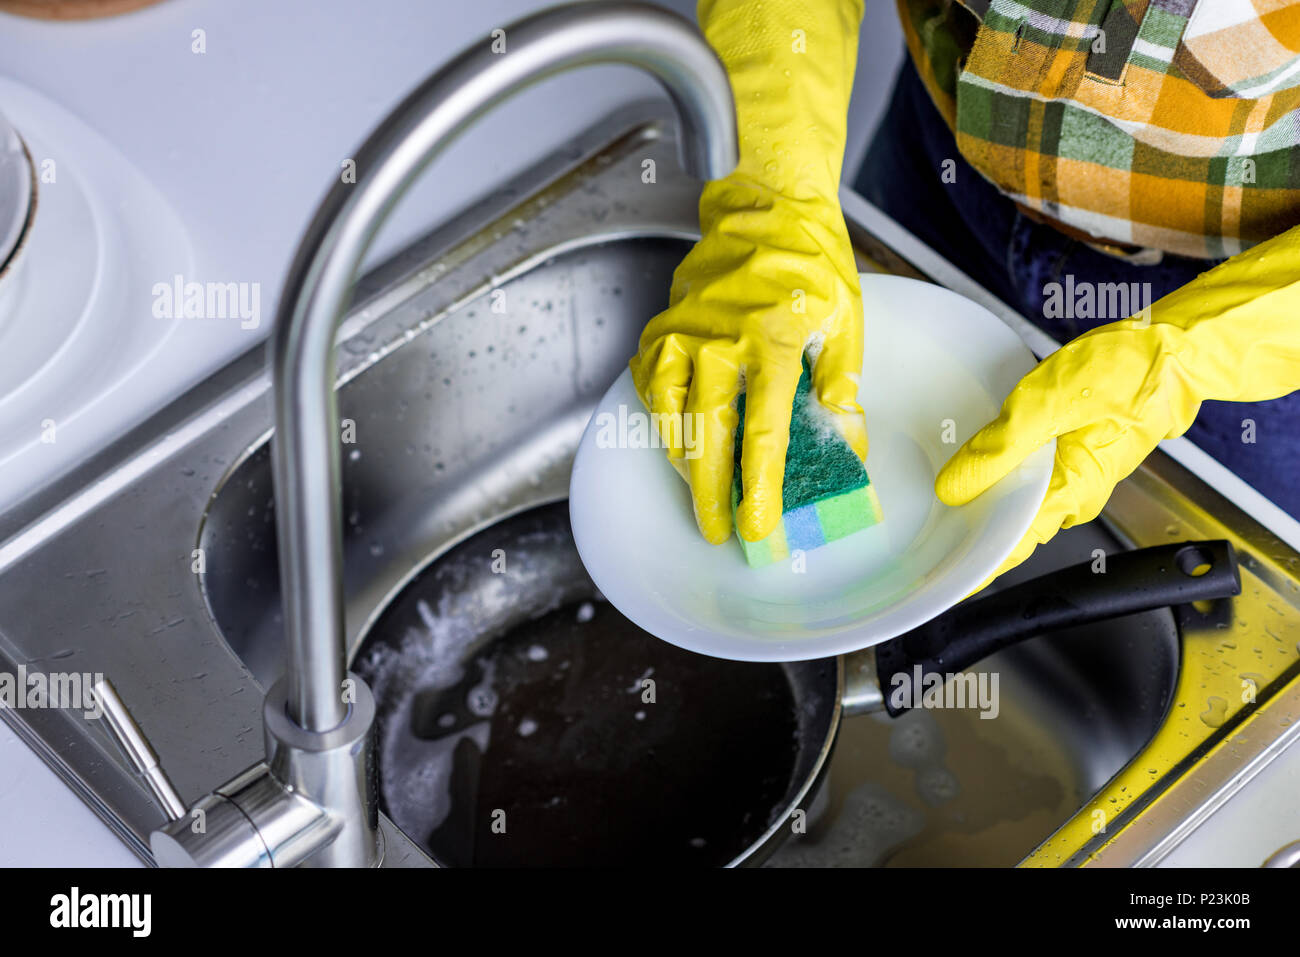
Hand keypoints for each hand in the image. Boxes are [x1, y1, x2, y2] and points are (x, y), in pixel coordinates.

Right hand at [630, 0, 868, 544]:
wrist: (764, 205)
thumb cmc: (811, 262)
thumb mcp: (846, 320)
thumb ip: (841, 385)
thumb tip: (845, 447)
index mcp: (772, 341)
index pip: (763, 434)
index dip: (759, 489)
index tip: (759, 529)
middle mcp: (720, 341)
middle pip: (708, 436)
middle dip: (710, 494)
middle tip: (717, 532)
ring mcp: (684, 334)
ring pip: (671, 416)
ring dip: (683, 464)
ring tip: (699, 496)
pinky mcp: (663, 328)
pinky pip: (651, 387)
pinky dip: (661, 420)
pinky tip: (677, 441)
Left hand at [935, 320, 1200, 584]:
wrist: (1175, 350)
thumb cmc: (1126, 373)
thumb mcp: (1048, 404)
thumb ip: (1000, 448)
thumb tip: (955, 488)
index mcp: (1068, 491)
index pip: (1012, 547)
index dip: (975, 566)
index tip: (941, 581)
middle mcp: (1074, 492)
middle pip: (1012, 527)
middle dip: (972, 534)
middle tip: (927, 536)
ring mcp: (1076, 474)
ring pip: (1020, 501)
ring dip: (985, 501)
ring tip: (940, 503)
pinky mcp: (1076, 452)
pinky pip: (1031, 476)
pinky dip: (1003, 474)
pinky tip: (978, 461)